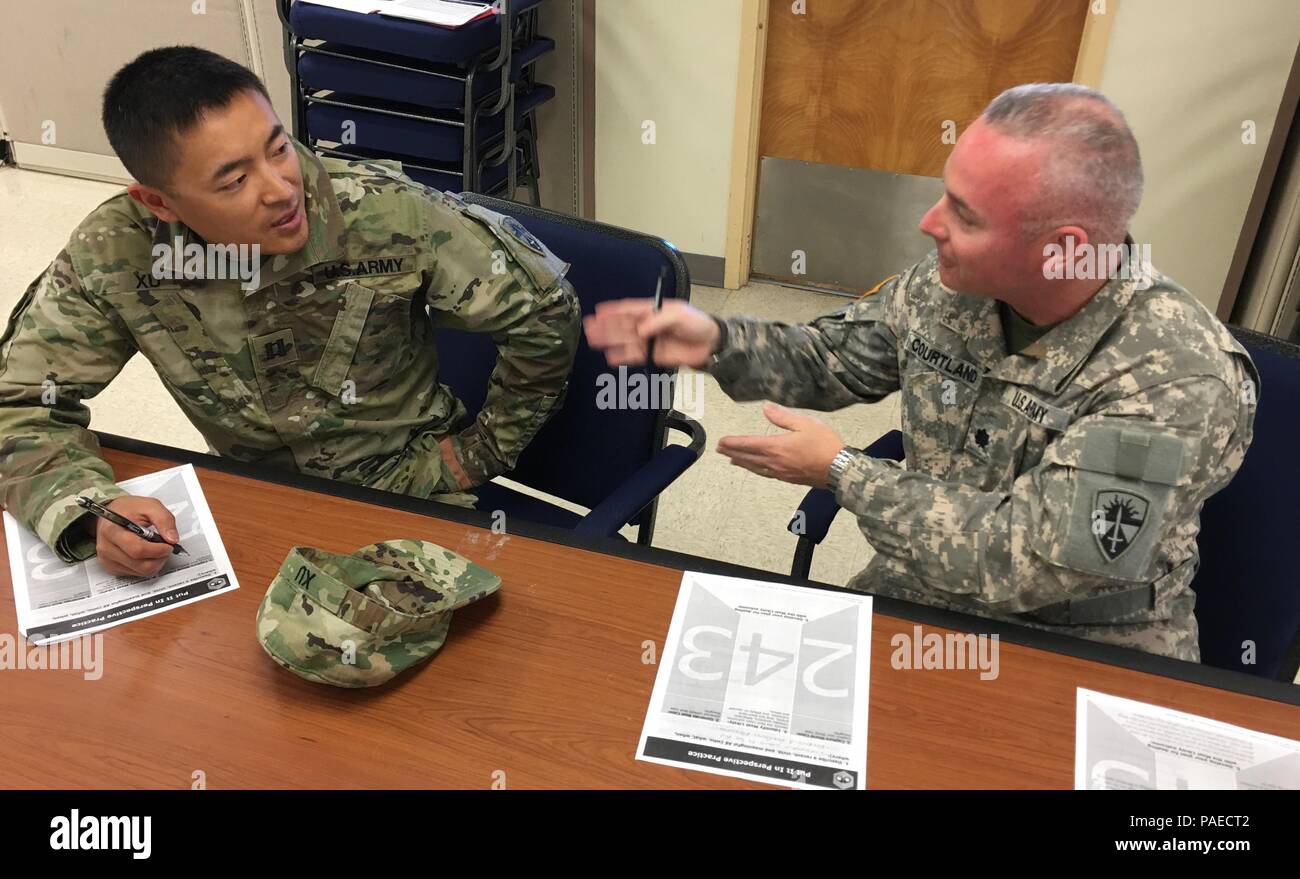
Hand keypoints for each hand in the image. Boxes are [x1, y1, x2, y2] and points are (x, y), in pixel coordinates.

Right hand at [90, 495, 178, 577]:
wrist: (110, 515)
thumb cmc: (127, 510)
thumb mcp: (150, 506)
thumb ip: (164, 520)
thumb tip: (172, 538)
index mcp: (113, 531)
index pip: (138, 550)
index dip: (159, 550)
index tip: (168, 544)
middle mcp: (107, 548)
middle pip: (142, 565)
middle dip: (160, 557)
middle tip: (165, 546)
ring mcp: (108, 560)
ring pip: (142, 572)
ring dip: (156, 562)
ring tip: (156, 548)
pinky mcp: (112, 568)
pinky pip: (137, 574)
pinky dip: (147, 565)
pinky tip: (146, 553)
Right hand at [583, 298, 720, 367]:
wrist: (711, 345)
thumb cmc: (697, 323)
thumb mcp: (679, 315)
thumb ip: (659, 321)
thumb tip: (640, 331)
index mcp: (653, 311)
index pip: (630, 310)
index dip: (614, 311)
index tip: (598, 311)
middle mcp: (648, 325)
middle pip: (623, 326)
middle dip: (606, 326)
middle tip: (589, 327)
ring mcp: (650, 341)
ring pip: (625, 340)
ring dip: (609, 340)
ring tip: (593, 340)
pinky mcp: (653, 356)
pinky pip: (635, 356)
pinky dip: (622, 357)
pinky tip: (609, 357)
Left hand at [716, 403, 845, 486]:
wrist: (839, 470)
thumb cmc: (824, 444)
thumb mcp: (805, 424)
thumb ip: (783, 417)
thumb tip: (766, 408)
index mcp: (776, 446)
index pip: (748, 444)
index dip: (733, 442)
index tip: (721, 441)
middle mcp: (774, 461)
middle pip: (748, 457)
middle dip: (732, 452)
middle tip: (720, 449)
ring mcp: (780, 472)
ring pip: (755, 467)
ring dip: (742, 462)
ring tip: (731, 459)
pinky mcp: (787, 479)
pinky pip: (765, 474)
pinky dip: (755, 470)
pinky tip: (755, 469)